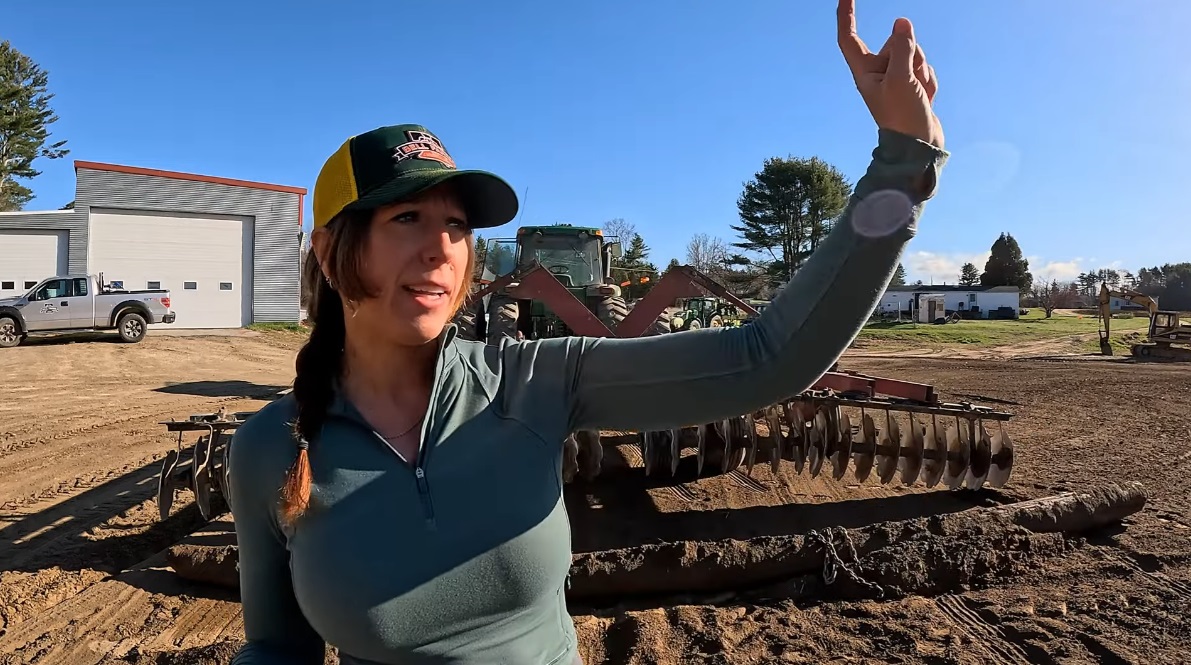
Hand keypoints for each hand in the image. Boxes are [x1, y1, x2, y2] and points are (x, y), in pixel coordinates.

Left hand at [837, 0, 943, 148]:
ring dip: (922, 71)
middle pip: (896, 44)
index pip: (849, 38)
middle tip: (910, 83)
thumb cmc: (903, 117)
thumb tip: (901, 23)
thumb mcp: (902, 79)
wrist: (919, 146)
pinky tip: (925, 99)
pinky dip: (930, 82)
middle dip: (911, 56)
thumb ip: (902, 49)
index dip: (845, 15)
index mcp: (864, 72)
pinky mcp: (911, 85)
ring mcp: (895, 78)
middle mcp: (877, 72)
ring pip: (914, 54)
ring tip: (918, 94)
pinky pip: (925, 69)